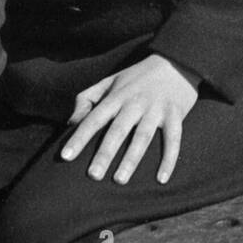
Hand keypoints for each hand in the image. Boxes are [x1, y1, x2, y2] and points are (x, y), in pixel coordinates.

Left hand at [62, 54, 199, 184]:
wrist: (176, 62)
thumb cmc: (138, 77)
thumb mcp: (110, 81)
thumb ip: (87, 98)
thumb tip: (70, 122)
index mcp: (117, 96)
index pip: (94, 118)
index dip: (79, 137)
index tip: (65, 156)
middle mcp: (136, 102)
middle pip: (118, 130)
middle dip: (105, 153)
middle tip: (93, 175)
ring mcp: (157, 108)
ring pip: (143, 136)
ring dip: (132, 159)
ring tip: (120, 180)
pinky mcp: (175, 114)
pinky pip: (173, 139)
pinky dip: (169, 159)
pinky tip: (161, 179)